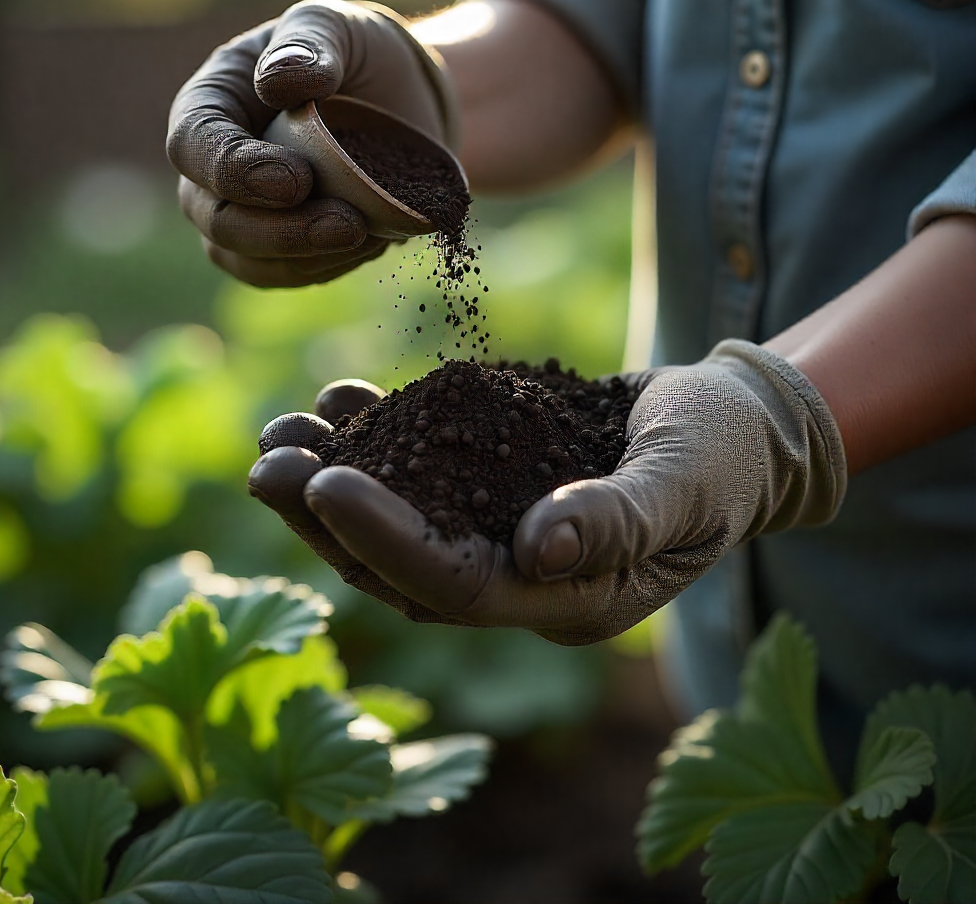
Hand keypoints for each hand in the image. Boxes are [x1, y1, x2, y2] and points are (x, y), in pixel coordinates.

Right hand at [167, 0, 453, 286]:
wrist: (405, 105)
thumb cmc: (361, 56)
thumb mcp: (340, 26)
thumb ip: (310, 42)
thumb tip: (278, 83)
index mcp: (212, 103)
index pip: (193, 145)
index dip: (233, 171)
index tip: (296, 181)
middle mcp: (214, 166)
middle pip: (214, 217)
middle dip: (275, 231)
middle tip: (345, 224)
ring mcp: (245, 213)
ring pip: (245, 259)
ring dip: (302, 258)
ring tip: (364, 235)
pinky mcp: (282, 249)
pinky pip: (284, 275)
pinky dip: (322, 269)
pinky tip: (368, 246)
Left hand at [248, 343, 846, 644]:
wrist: (727, 426)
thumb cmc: (720, 457)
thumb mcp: (685, 481)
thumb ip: (621, 516)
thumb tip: (539, 549)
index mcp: (566, 599)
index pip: (455, 585)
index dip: (386, 540)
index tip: (326, 483)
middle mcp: (517, 575)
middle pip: (401, 563)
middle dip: (328, 518)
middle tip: (267, 464)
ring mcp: (497, 529)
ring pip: (395, 518)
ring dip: (330, 478)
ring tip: (277, 432)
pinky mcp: (490, 481)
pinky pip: (418, 469)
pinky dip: (374, 435)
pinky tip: (338, 395)